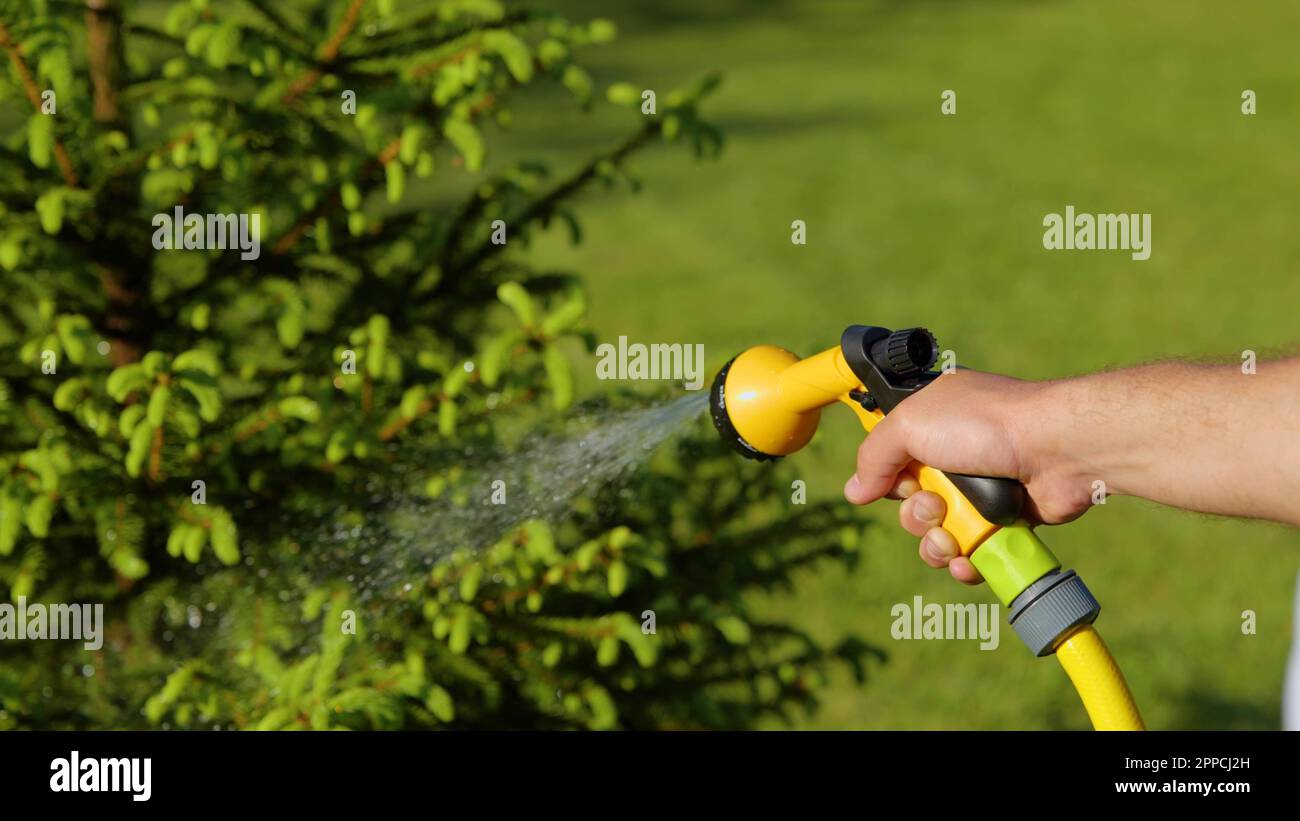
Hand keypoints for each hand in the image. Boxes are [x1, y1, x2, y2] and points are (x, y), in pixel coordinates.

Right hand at [842, 369, 1094, 583]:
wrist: (1056, 449)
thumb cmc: (986, 424)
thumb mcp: (911, 423)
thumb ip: (873, 456)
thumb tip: (854, 492)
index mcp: (931, 423)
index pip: (892, 459)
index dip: (886, 476)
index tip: (892, 481)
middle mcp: (953, 455)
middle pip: (910, 503)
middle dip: (915, 514)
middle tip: (935, 504)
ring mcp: (979, 490)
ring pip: (936, 533)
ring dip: (935, 543)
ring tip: (951, 535)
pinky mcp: (1002, 521)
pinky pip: (969, 554)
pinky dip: (963, 562)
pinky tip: (965, 560)